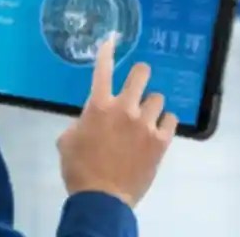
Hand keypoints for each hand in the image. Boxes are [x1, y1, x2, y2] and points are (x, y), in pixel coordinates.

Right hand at [58, 36, 176, 207]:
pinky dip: (166, 123)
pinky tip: (160, 131)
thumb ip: (80, 123)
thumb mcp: (68, 142)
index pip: (102, 71)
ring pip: (158, 98)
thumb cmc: (80, 170)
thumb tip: (88, 119)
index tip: (111, 39)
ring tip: (147, 118)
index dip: (106, 52)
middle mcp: (124, 108)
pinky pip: (171, 119)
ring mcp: (145, 123)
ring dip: (152, 106)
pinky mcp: (161, 140)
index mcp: (98, 107)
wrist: (102, 198)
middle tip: (140, 82)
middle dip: (141, 75)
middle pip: (141, 74)